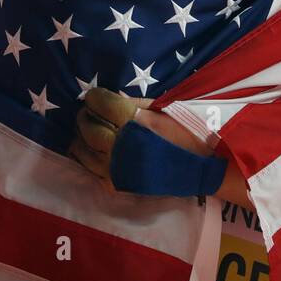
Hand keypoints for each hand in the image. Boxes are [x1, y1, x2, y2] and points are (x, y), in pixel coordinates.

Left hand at [70, 88, 213, 189]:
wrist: (200, 169)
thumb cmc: (185, 133)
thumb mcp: (162, 109)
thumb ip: (132, 104)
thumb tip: (107, 100)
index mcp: (135, 122)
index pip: (101, 104)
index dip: (94, 97)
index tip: (94, 96)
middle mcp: (121, 145)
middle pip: (88, 126)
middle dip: (84, 116)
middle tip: (87, 112)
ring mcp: (115, 168)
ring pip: (82, 149)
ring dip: (80, 136)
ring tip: (87, 129)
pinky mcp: (114, 184)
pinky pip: (87, 167)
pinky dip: (83, 155)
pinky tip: (89, 148)